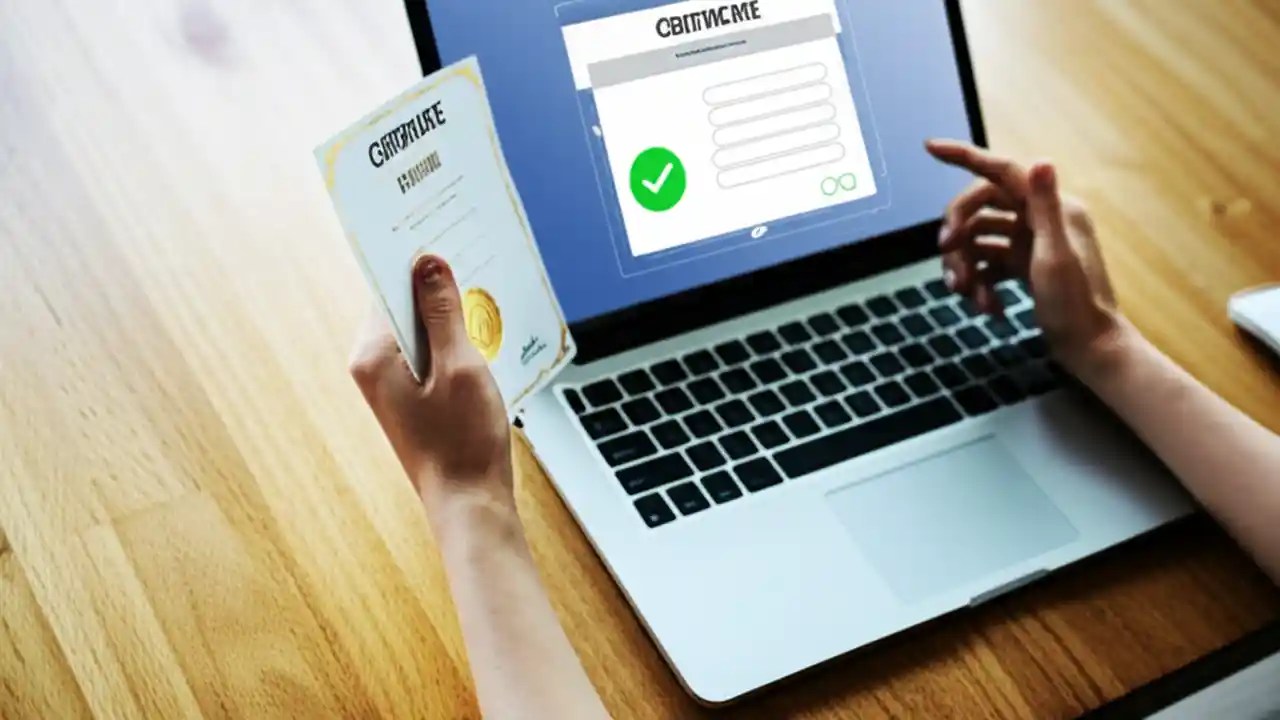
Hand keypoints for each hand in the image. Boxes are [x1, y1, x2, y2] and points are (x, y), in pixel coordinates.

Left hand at [348, 255, 511, 509]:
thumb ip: (443, 312)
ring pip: (418, 327)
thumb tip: (429, 263)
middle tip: (469, 255)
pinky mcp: (410, 395)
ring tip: (481, 296)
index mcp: (372, 356)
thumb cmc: (463, 442)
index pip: (385, 287)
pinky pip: (428, 350)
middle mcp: (372, 367)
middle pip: (400, 304)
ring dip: (448, 313)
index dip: (413, 259)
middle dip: (434, 284)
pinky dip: (451, 339)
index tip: (437, 228)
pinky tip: (479, 336)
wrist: (469, 503)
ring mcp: (390, 383)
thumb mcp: (460, 367)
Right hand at [925, 139, 1128, 374]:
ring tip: (968, 295)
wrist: (1090, 349)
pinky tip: (989, 309)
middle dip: (958, 231)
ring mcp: (1030, 242)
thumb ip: (1047, 208)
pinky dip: (980, 283)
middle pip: (981, 207)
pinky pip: (986, 263)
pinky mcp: (1022, 266)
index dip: (965, 156)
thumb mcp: (1056, 258)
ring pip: (978, 239)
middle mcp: (1041, 218)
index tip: (930, 146)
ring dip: (965, 265)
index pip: (1002, 171)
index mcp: (1054, 208)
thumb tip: (1041, 162)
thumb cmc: (1076, 307)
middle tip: (945, 251)